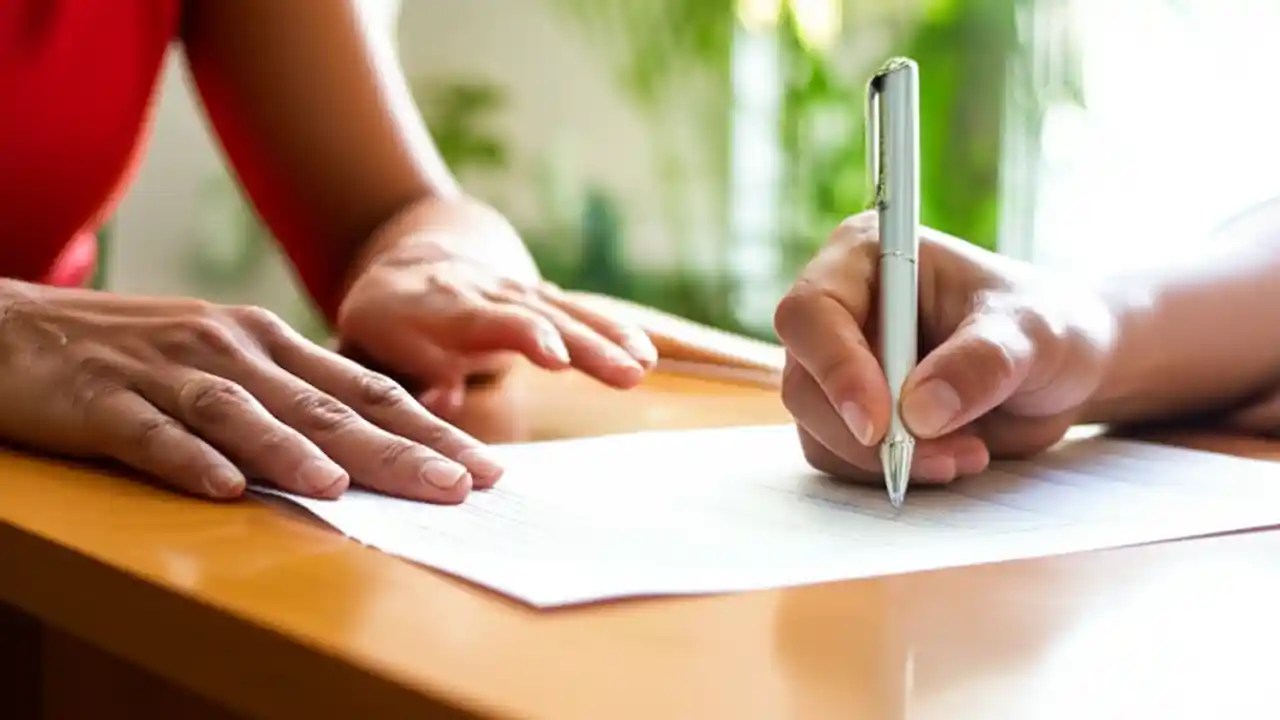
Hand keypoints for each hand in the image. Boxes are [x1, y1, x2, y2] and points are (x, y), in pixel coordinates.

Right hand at [0, 280, 500, 501]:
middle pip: (326, 407)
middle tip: (458, 486)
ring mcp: (166, 374)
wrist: (13, 328)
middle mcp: (230, 352)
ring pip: (244, 415)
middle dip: (398, 449)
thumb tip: (366, 444)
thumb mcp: (224, 359)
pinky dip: (187, 459)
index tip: (483, 466)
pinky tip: (222, 488)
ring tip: (344, 488)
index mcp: (267, 343)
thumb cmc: (136, 352)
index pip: (366, 390)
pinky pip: (150, 435)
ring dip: (295, 453)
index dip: (428, 429)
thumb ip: (289, 396)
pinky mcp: (102, 401)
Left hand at [337, 196, 657, 416]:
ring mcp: (517, 294)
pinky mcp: (540, 299)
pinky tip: (644, 354)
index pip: (491, 318)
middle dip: (585, 346)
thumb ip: (407, 373)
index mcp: (440, 307)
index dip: (527, 336)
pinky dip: (612, 332)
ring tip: (642, 367)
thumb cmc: (384, 324)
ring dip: (608, 340)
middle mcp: (487, 293)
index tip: (559, 362)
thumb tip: (442, 401)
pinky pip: (580, 314)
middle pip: (543, 318)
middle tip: (626, 374)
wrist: (406, 267)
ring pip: (568, 314)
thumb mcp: (371, 347)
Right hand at [774, 212, 1117, 482]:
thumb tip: (918, 412)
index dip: (834, 368)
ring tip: (966, 453)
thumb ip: (980, 363)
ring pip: (817, 430)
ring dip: (886, 460)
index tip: (881, 424)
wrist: (1061, 371)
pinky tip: (950, 457)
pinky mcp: (850, 415)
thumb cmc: (1045, 326)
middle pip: (804, 383)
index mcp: (865, 257)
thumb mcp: (1032, 333)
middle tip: (944, 453)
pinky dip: (890, 473)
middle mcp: (839, 310)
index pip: (811, 312)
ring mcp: (839, 367)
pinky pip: (841, 459)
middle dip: (868, 433)